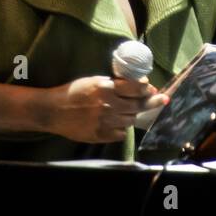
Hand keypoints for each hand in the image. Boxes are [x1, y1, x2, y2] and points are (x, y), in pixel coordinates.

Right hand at [44, 76, 168, 143]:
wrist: (53, 110)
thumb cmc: (73, 92)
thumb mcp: (93, 81)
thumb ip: (114, 84)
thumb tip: (139, 86)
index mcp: (105, 88)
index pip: (135, 88)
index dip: (146, 89)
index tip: (152, 89)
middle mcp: (107, 105)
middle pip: (137, 106)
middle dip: (152, 102)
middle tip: (162, 99)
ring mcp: (104, 122)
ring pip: (130, 120)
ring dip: (133, 114)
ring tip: (130, 110)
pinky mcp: (99, 135)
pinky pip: (120, 134)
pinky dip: (121, 129)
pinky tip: (117, 124)